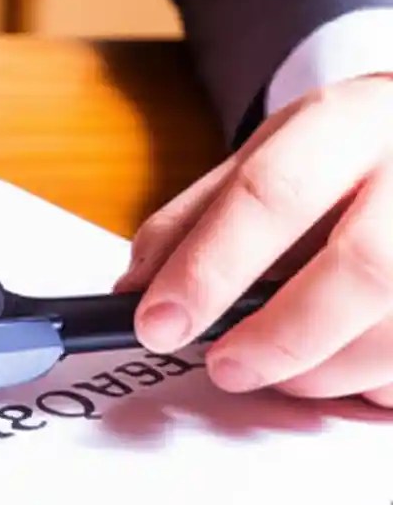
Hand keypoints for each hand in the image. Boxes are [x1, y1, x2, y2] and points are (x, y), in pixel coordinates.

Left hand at [114, 73, 392, 405]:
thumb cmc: (344, 157)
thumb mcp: (267, 158)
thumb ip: (195, 220)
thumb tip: (135, 288)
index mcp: (350, 121)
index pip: (271, 194)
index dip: (208, 268)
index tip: (158, 324)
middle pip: (362, 269)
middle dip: (280, 337)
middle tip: (226, 367)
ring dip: (328, 371)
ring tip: (283, 371)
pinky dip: (376, 382)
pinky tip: (348, 368)